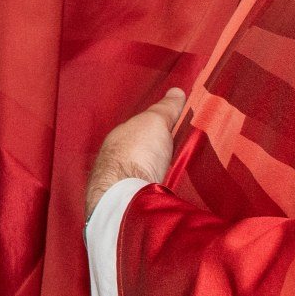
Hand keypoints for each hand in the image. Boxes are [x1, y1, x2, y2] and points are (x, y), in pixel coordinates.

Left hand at [85, 88, 183, 221]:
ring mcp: (119, 184)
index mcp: (119, 138)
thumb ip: (165, 109)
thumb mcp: (155, 121)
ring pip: (141, 174)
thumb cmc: (135, 154)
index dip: (156, 129)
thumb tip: (176, 91)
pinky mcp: (128, 203)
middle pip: (140, 153)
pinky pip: (145, 191)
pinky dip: (155, 189)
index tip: (175, 131)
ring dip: (155, 173)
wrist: (125, 195)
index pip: (138, 130)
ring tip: (178, 174)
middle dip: (155, 154)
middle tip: (179, 153)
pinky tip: (167, 191)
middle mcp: (115, 160)